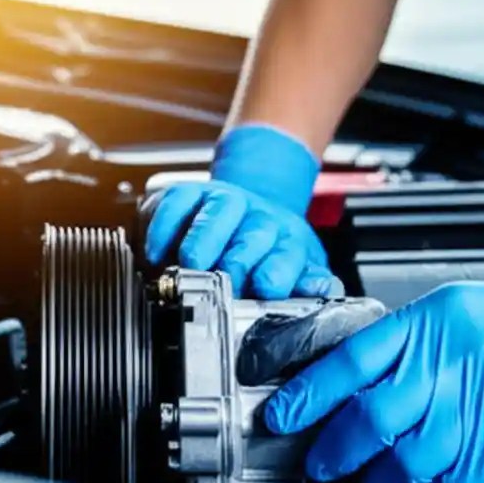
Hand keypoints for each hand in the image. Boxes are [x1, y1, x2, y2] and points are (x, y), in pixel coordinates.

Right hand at [143, 124, 340, 298]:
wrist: (250, 208)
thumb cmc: (269, 250)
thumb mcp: (297, 270)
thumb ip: (308, 284)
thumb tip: (326, 289)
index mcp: (288, 241)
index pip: (290, 255)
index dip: (278, 270)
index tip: (268, 286)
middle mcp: (258, 218)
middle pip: (255, 232)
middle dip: (239, 257)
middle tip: (226, 279)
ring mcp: (224, 202)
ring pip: (218, 212)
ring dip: (203, 237)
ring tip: (191, 262)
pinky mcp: (190, 193)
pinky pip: (176, 201)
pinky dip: (164, 225)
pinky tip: (157, 251)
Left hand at [263, 254, 483, 482]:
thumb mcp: (460, 310)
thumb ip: (409, 342)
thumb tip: (355, 383)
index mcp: (433, 321)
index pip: (351, 361)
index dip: (308, 395)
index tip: (281, 416)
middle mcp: (452, 362)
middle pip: (370, 419)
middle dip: (334, 451)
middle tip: (319, 464)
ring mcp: (482, 406)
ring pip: (407, 463)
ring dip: (379, 482)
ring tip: (370, 482)